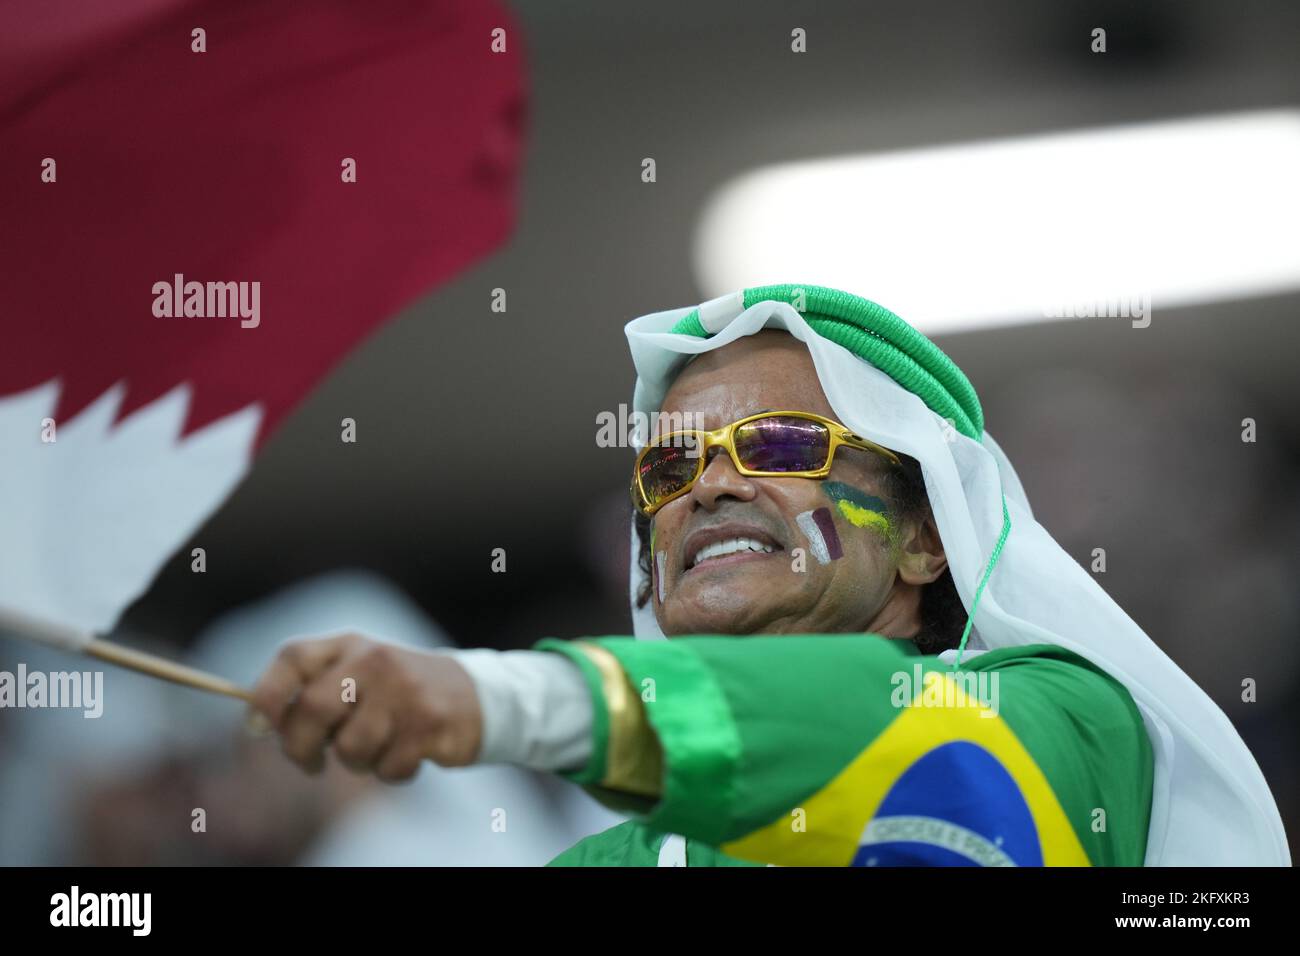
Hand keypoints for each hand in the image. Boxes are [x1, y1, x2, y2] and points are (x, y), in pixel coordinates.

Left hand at [250, 633, 481, 780]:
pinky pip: (388, 768)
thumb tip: (255, 721)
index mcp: (350, 646)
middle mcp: (375, 660)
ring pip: (351, 748)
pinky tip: (409, 752)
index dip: (267, 694)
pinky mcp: (429, 721)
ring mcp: (404, 689)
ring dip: (358, 763)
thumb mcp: (356, 676)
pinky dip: (393, 772)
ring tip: (377, 747)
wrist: (472, 696)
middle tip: (310, 762)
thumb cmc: (396, 694)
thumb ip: (311, 690)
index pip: (292, 657)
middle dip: (301, 748)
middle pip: (313, 708)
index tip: (259, 726)